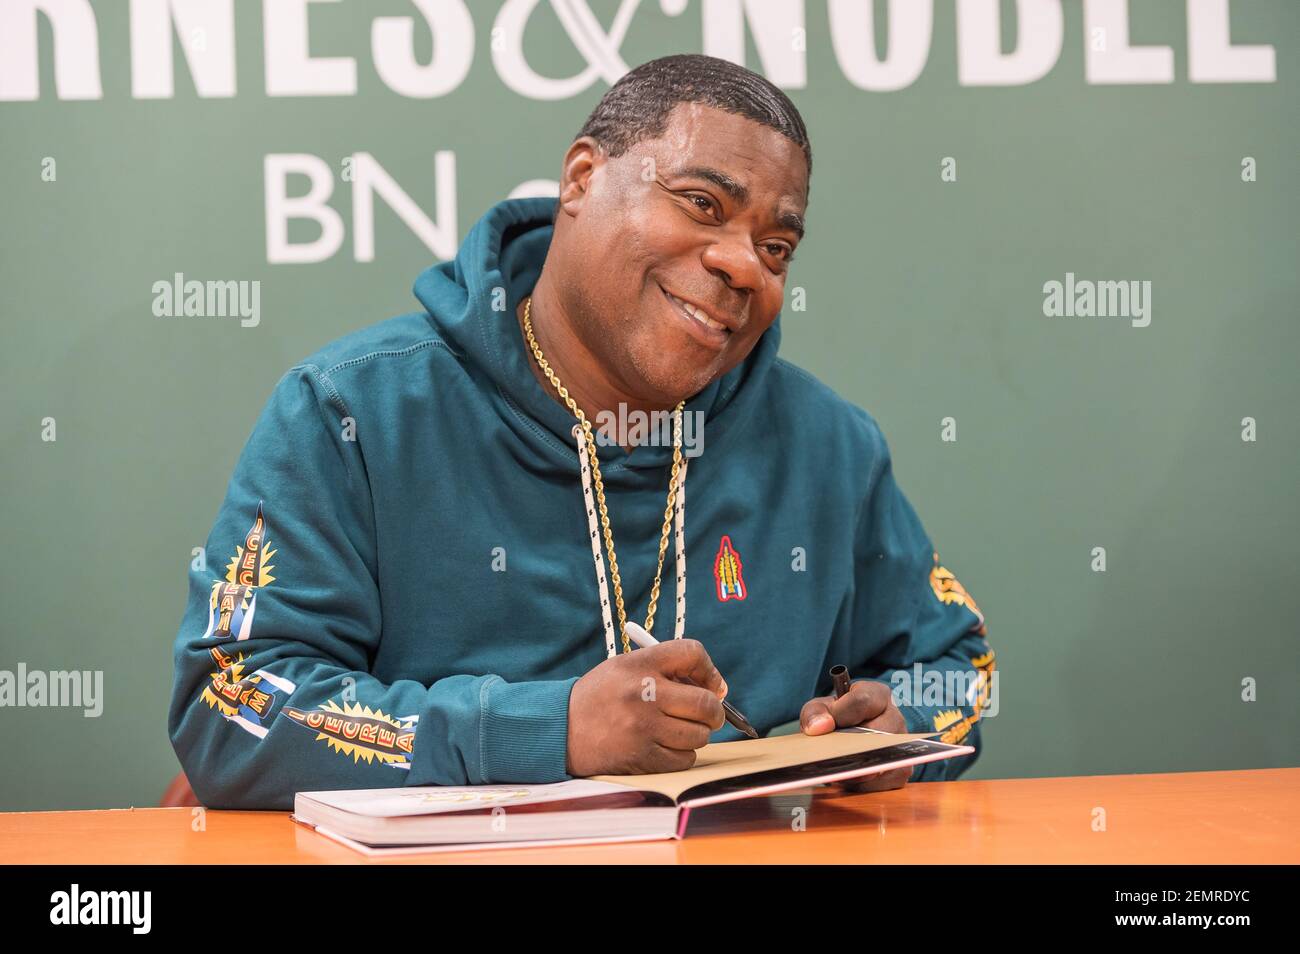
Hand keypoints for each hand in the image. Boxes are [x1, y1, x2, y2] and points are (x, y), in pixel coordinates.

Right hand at [566, 639, 726, 776]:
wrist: (561, 729)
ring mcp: (644, 728)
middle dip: (714, 712)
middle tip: (710, 715)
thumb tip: (717, 690)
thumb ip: (666, 670)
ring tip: (677, 730)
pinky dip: (681, 755)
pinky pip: (685, 759)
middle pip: (706, 703)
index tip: (713, 685)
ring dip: (696, 735)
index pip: (692, 653)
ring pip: (699, 735)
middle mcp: (643, 693)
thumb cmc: (601, 697)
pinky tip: (663, 746)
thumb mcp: (625, 668)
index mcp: (639, 664)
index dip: (710, 670)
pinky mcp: (642, 757)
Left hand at [800, 680, 910, 792]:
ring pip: (878, 762)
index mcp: (877, 695)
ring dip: (852, 770)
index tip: (823, 727)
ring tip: (835, 767)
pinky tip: (847, 778)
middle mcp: (895, 718)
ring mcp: (902, 745)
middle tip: (828, 755)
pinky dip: (859, 784)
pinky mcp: (902, 770)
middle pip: (874, 734)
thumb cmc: (838, 719)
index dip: (840, 715)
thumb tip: (819, 727)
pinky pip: (880, 782)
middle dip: (847, 748)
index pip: (862, 701)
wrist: (853, 736)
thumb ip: (814, 712)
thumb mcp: (821, 709)